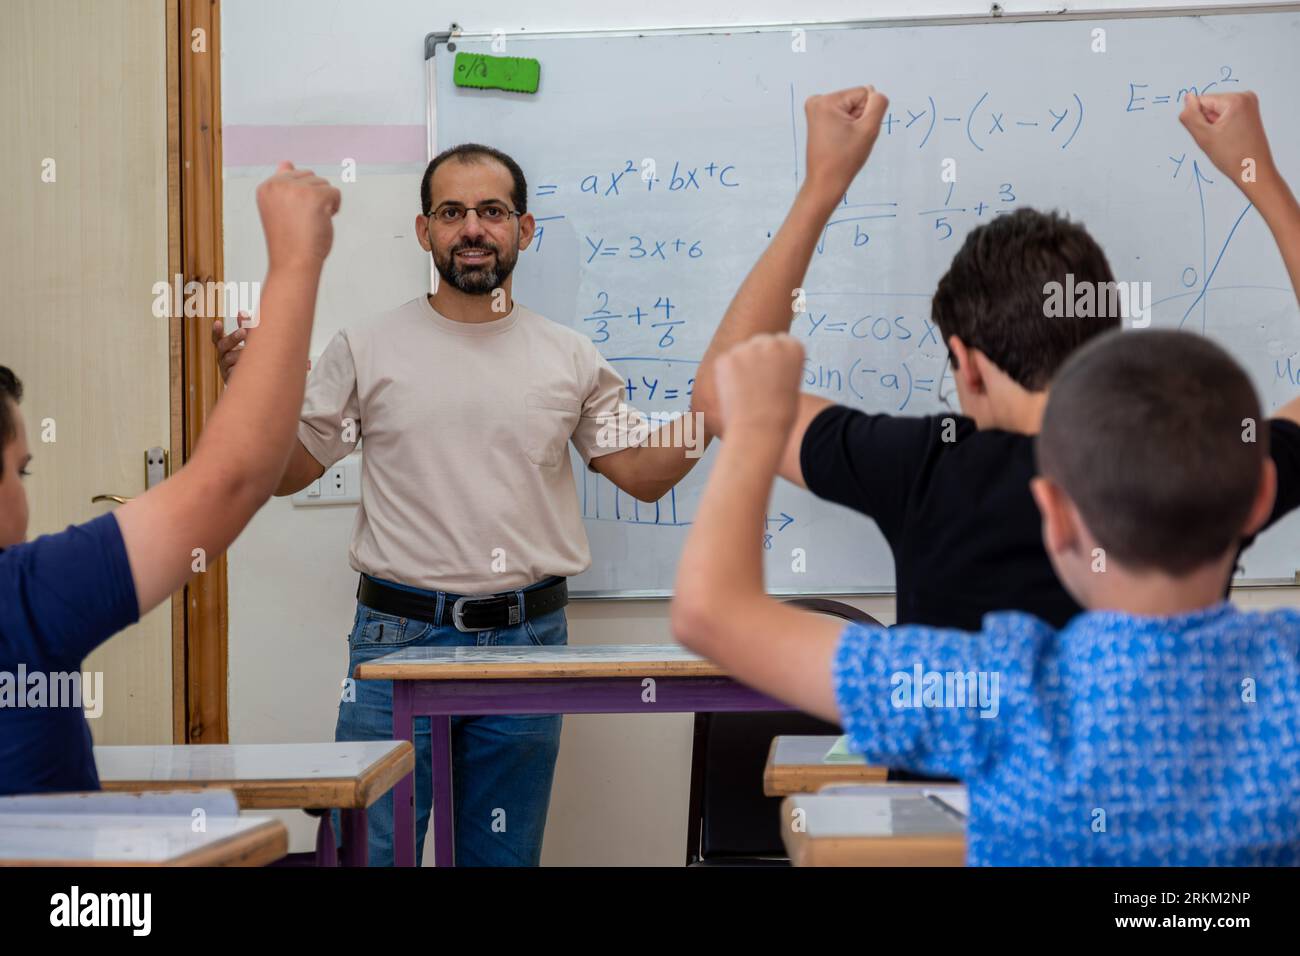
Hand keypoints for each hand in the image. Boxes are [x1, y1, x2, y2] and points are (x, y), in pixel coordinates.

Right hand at [211, 311, 309, 384]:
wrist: (251, 380)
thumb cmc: (247, 357)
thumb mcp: (247, 342)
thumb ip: (245, 327)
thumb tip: (242, 312)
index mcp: (225, 347)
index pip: (217, 338)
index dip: (216, 331)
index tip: (217, 322)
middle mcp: (223, 356)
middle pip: (223, 345)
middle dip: (233, 337)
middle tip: (244, 331)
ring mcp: (225, 368)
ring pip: (230, 358)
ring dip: (240, 352)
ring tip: (253, 351)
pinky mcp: (231, 379)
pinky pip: (234, 371)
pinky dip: (241, 367)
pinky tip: (250, 364)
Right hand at [257, 161, 340, 269]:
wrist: (293, 264)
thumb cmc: (289, 241)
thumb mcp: (281, 208)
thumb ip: (284, 185)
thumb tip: (286, 163)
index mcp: (266, 187)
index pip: (294, 175)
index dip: (301, 197)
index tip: (293, 217)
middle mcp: (278, 184)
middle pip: (311, 177)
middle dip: (314, 198)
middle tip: (302, 221)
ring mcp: (296, 189)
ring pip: (324, 185)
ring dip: (324, 204)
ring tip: (310, 223)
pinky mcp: (314, 196)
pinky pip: (335, 193)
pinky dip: (334, 208)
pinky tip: (322, 222)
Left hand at [715, 334, 804, 434]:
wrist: (760, 429)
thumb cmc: (780, 416)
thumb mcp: (792, 384)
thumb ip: (782, 367)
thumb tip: (767, 364)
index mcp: (793, 347)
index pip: (781, 341)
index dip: (774, 359)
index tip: (771, 373)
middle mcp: (771, 342)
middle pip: (760, 342)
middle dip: (756, 357)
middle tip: (755, 383)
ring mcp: (747, 348)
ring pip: (741, 351)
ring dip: (741, 365)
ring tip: (745, 392)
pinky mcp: (726, 358)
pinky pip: (725, 362)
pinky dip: (726, 375)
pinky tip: (734, 392)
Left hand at [803, 86, 889, 201]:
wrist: (826, 182)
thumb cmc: (845, 159)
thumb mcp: (869, 129)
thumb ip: (878, 104)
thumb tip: (874, 92)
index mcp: (827, 101)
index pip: (864, 94)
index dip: (867, 114)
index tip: (856, 133)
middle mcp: (817, 101)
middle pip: (855, 100)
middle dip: (859, 119)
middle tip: (850, 139)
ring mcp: (815, 110)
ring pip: (850, 108)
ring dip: (854, 124)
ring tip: (844, 141)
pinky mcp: (816, 119)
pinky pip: (841, 115)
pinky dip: (845, 127)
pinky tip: (839, 140)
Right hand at [1180, 91, 1275, 191]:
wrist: (1253, 170)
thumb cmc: (1234, 157)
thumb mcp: (1203, 136)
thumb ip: (1190, 115)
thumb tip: (1187, 98)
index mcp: (1235, 100)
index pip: (1201, 101)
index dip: (1199, 120)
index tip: (1211, 133)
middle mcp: (1246, 97)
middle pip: (1210, 105)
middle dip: (1208, 123)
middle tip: (1218, 139)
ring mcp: (1250, 105)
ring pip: (1217, 111)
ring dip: (1215, 126)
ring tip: (1226, 139)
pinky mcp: (1250, 112)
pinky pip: (1227, 115)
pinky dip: (1223, 127)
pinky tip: (1230, 138)